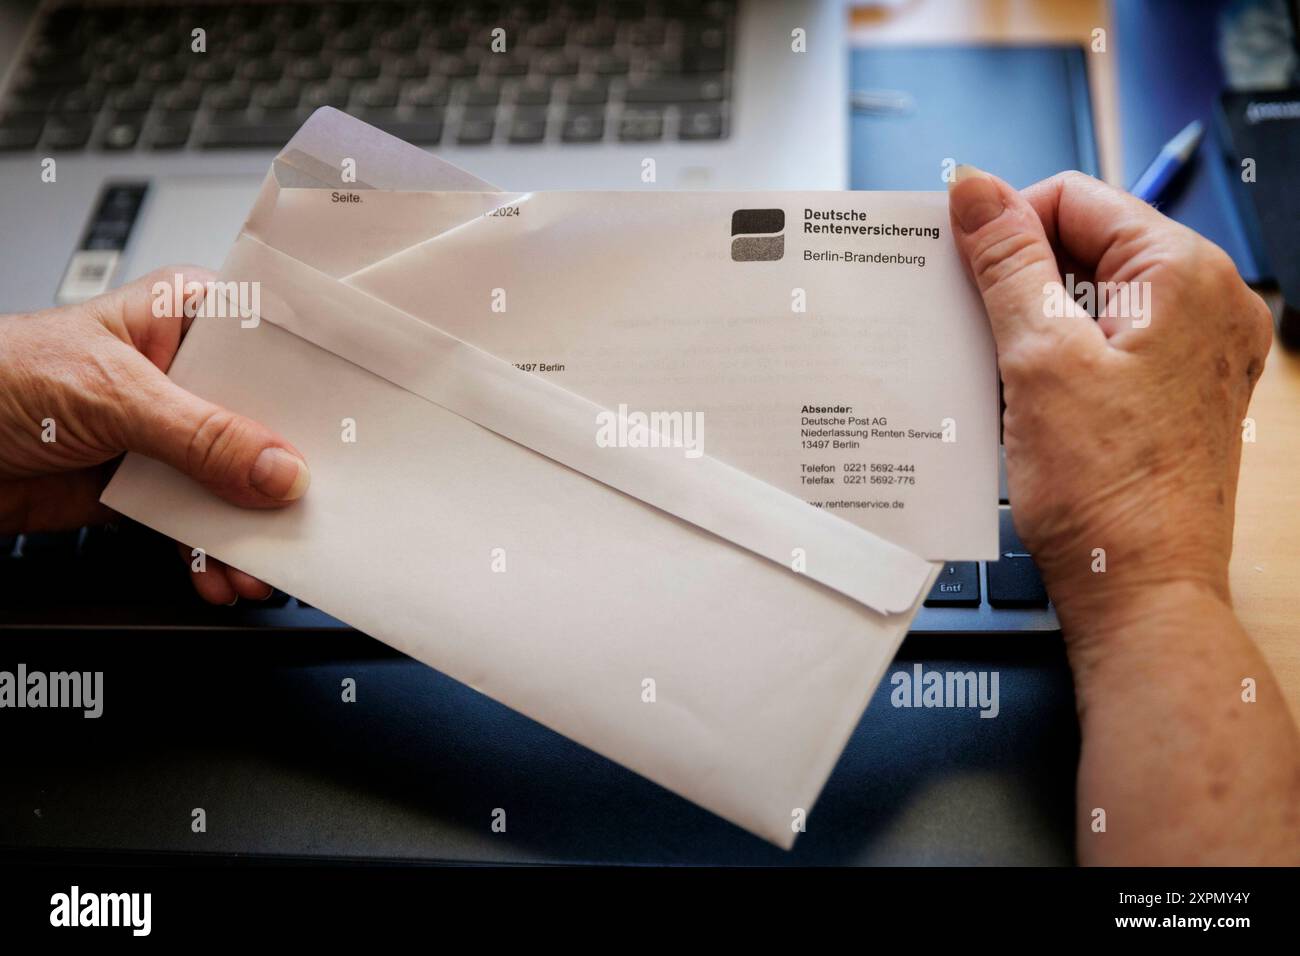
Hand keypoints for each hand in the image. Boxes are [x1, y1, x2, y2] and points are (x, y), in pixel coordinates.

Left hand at [0, 266, 309, 602]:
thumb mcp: (112, 394)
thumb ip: (202, 436)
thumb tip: (281, 470)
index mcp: (186, 317)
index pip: (274, 346)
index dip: (317, 386)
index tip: (353, 432)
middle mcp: (186, 374)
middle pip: (265, 424)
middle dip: (290, 476)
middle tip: (318, 513)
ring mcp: (169, 433)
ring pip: (235, 483)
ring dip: (251, 531)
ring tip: (264, 567)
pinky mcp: (147, 484)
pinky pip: (196, 524)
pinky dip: (208, 556)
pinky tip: (218, 576)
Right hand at [946, 168, 1271, 635]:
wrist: (1139, 591)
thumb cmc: (1106, 491)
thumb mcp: (1038, 357)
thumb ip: (1005, 263)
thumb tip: (975, 189)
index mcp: (1187, 274)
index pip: (1076, 199)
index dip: (1006, 226)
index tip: (959, 266)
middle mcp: (1207, 304)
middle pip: (1087, 246)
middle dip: (1018, 279)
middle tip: (973, 325)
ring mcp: (1196, 352)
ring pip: (1092, 298)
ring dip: (1033, 321)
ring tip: (1002, 370)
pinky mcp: (1176, 393)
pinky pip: (1107, 344)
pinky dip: (1058, 357)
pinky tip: (1025, 396)